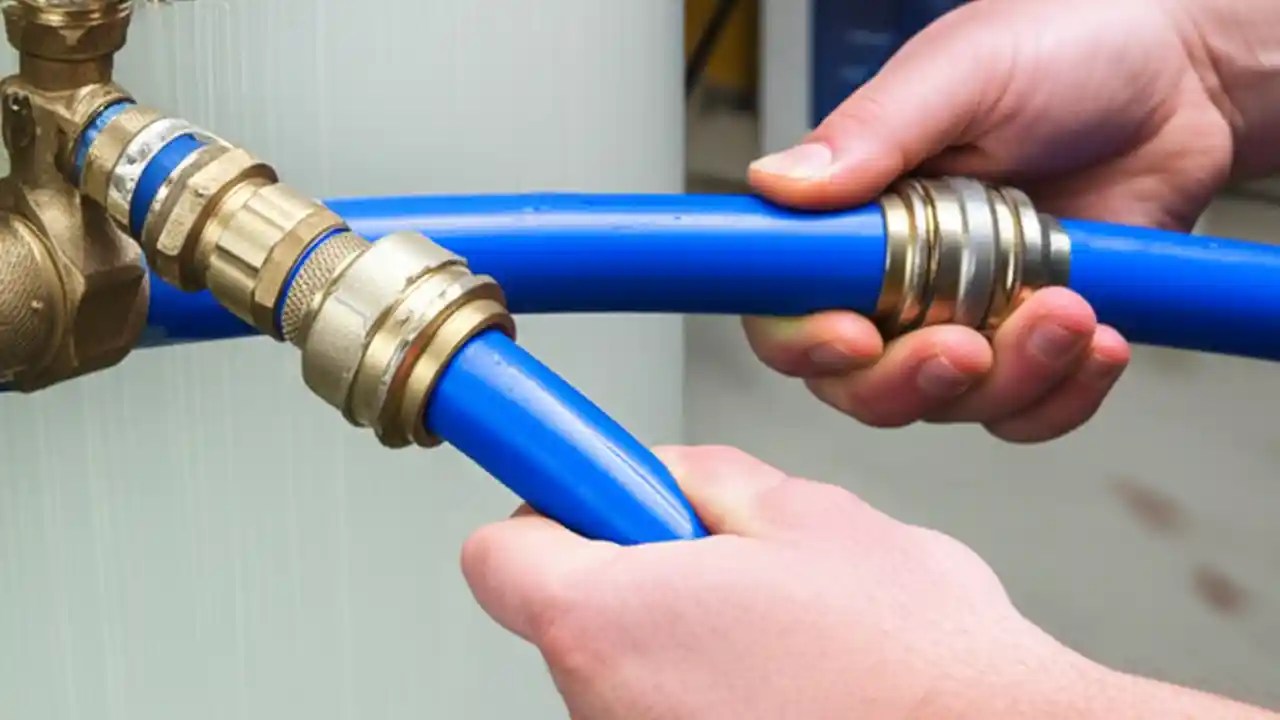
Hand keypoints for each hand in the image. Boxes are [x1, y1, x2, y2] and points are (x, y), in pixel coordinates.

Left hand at [462, 446, 1275, 718]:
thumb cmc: (912, 661)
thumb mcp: (807, 515)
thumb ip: (706, 479)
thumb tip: (668, 475)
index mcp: (606, 623)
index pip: (502, 552)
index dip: (556, 505)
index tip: (592, 488)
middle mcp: (598, 708)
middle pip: (572, 611)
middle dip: (636, 571)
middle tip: (724, 561)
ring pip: (629, 667)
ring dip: (683, 637)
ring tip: (780, 633)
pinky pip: (669, 712)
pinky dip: (712, 692)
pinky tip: (793, 685)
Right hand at [742, 0, 1254, 441]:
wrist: (1183, 76)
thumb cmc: (1066, 48)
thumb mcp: (963, 72)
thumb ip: (872, 130)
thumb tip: (778, 182)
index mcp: (855, 216)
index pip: (785, 305)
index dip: (804, 338)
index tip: (855, 335)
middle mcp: (898, 278)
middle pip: (857, 381)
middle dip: (909, 381)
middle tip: (967, 346)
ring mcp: (968, 317)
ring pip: (950, 404)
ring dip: (1011, 377)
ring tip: (1070, 307)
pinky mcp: (1034, 345)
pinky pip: (1027, 413)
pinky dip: (1065, 393)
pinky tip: (1098, 335)